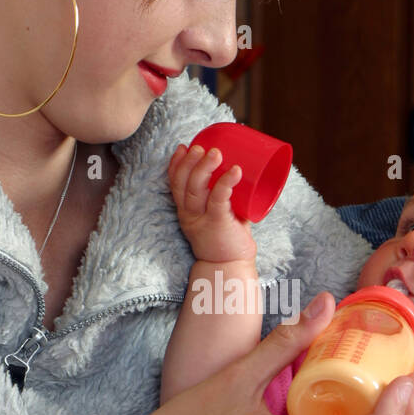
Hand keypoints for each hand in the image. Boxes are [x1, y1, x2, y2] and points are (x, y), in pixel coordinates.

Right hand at [168, 143, 256, 262]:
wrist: (230, 267)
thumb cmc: (227, 239)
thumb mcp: (219, 215)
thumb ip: (224, 196)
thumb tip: (239, 169)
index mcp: (187, 211)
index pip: (174, 184)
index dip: (176, 164)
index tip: (183, 148)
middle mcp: (189, 215)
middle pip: (183, 183)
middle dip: (190, 162)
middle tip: (200, 147)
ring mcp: (201, 220)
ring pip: (195, 189)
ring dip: (204, 168)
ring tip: (215, 152)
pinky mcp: (217, 224)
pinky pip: (218, 199)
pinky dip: (226, 183)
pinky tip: (235, 171)